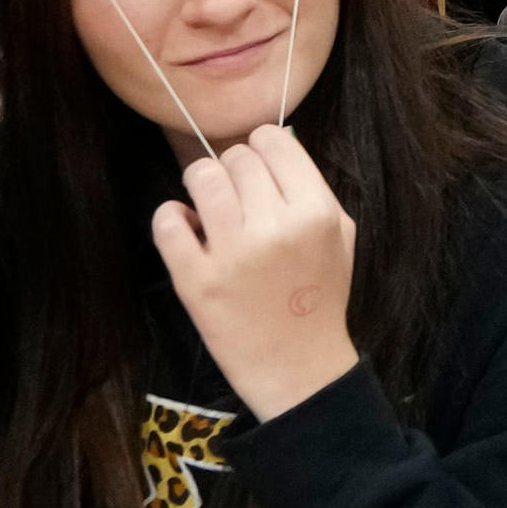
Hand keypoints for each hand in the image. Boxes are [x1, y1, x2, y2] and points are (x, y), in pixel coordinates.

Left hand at [151, 123, 364, 420]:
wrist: (298, 366)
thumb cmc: (319, 297)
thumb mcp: (338, 236)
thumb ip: (311, 189)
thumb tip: (268, 148)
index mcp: (315, 212)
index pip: (273, 140)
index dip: (261, 148)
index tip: (257, 169)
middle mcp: (275, 226)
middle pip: (236, 157)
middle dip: (233, 171)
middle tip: (236, 199)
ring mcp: (232, 253)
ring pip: (201, 176)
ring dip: (200, 184)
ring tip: (206, 207)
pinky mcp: (196, 279)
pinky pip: (167, 221)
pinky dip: (171, 217)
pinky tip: (186, 229)